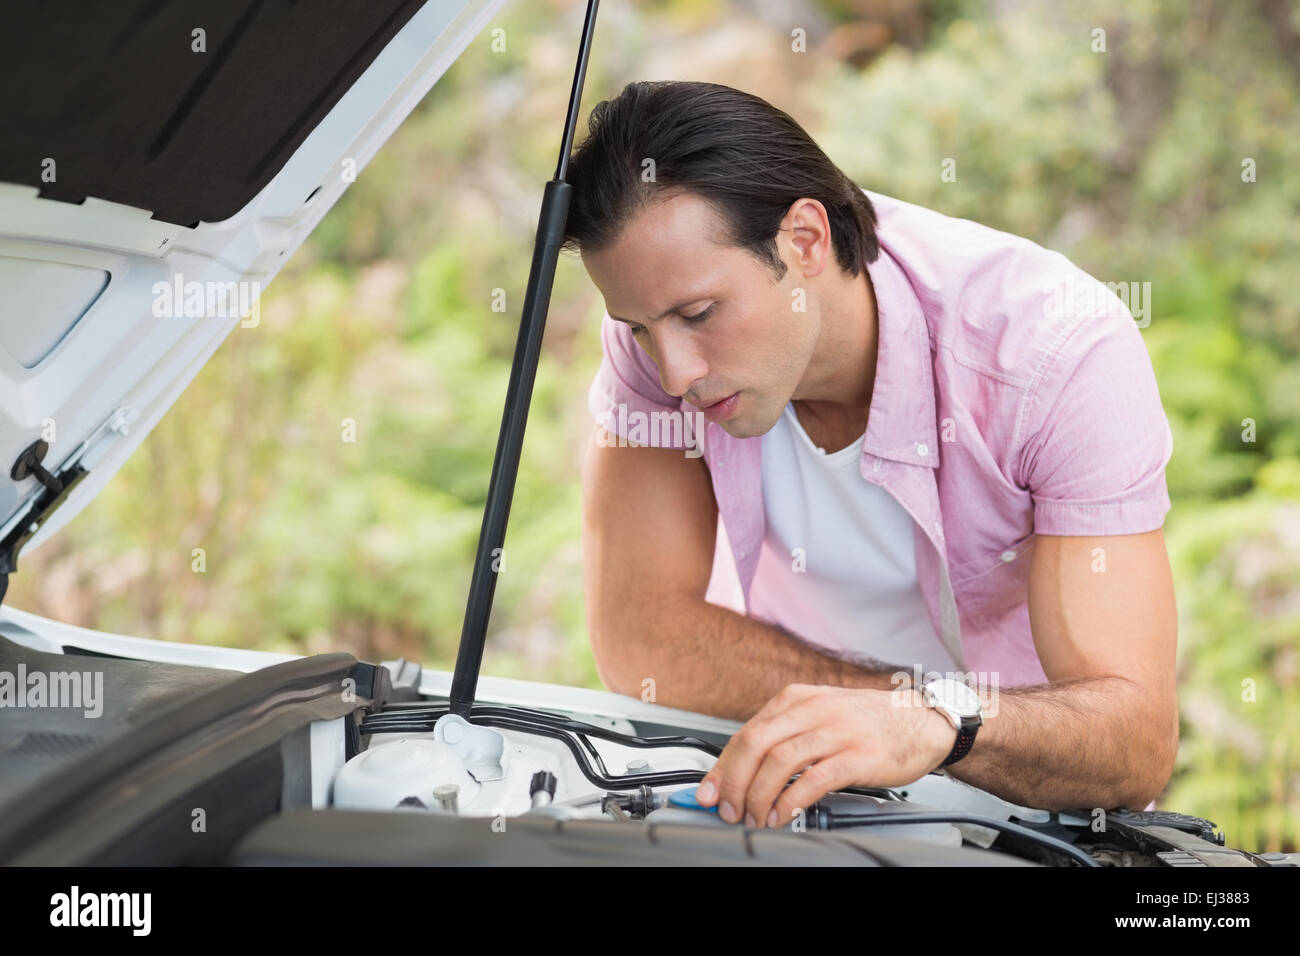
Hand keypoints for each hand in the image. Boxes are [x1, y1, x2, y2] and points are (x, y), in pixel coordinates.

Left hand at [693, 683, 954, 827]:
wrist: (922, 722)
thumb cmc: (868, 722)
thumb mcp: (820, 715)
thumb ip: (784, 735)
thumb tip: (743, 769)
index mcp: (797, 699)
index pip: (747, 732)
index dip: (724, 766)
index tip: (710, 792)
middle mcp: (813, 710)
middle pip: (756, 743)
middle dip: (735, 781)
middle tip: (729, 809)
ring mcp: (837, 731)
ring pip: (780, 761)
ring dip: (760, 795)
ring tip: (755, 817)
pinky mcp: (858, 756)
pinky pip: (814, 779)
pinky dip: (791, 800)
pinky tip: (783, 814)